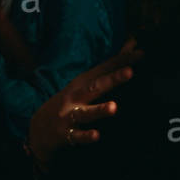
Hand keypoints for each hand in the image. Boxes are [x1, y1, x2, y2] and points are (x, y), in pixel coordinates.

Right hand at [27, 48, 141, 168]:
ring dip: (99, 109)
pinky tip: (97, 135)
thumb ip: (108, 68)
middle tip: (130, 72)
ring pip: (86, 112)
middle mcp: (76, 96)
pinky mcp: (66, 134)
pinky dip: (86, 136)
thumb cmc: (69, 102)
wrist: (38, 128)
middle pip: (96, 86)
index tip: (141, 53)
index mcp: (82, 82)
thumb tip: (132, 44)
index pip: (104, 69)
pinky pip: (77, 136)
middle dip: (112, 79)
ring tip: (114, 107)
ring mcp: (69, 115)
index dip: (122, 60)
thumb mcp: (84, 83)